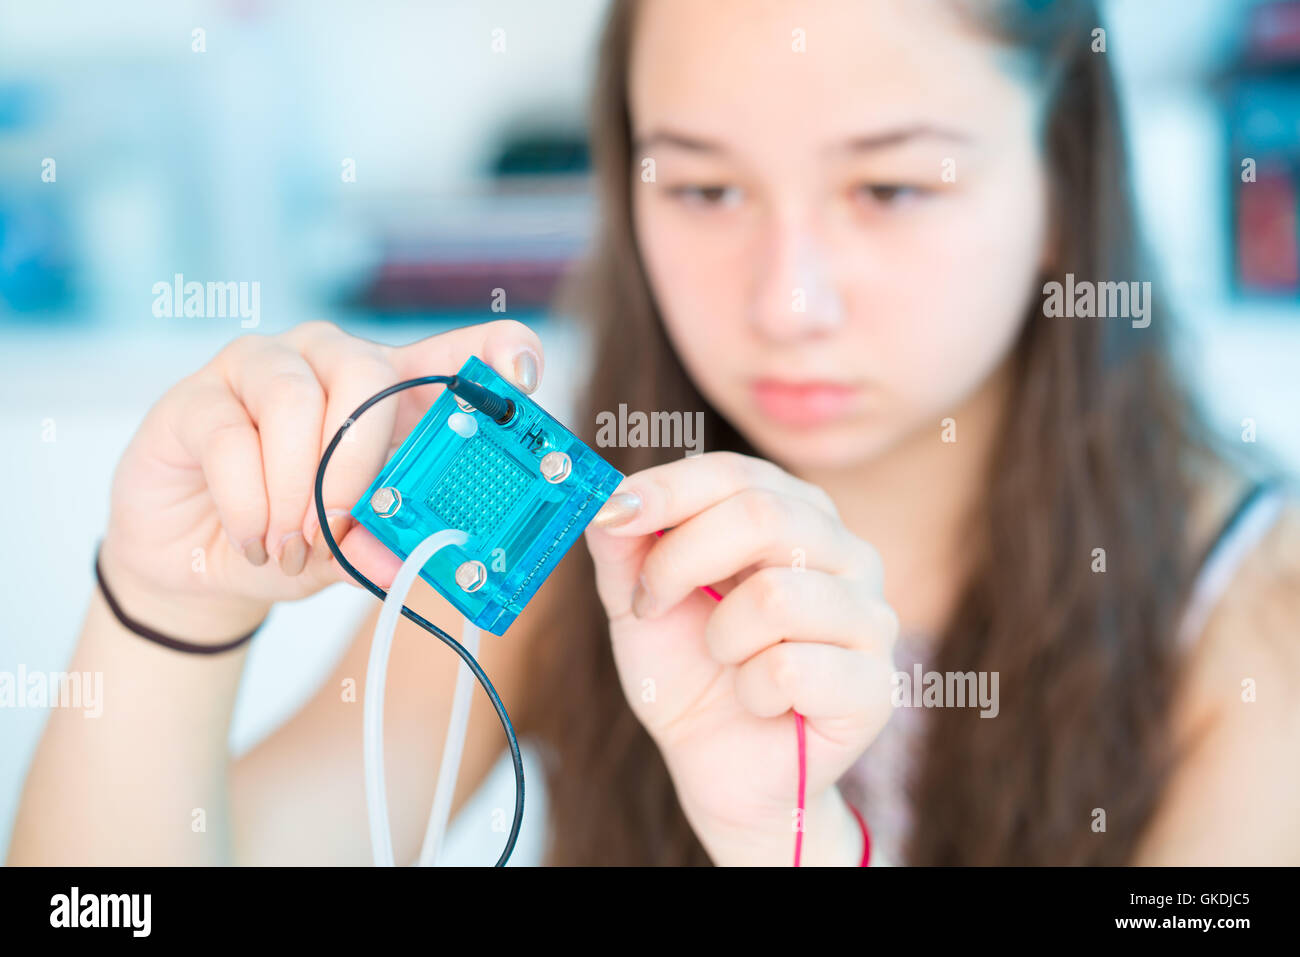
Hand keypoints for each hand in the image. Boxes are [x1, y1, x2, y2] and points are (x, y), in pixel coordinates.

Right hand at [100, 319, 543, 643]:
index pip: (456, 351)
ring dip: (297, 490)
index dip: (496, 353)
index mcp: (390, 391)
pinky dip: (248, 505)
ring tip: (292, 547)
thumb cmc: (298, 539)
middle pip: (365, 372)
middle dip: (359, 463)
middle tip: (345, 527)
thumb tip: (410, 558)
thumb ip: (384, 545)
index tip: (522, 379)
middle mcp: (330, 361)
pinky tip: (254, 540)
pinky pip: (230, 437)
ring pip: (293, 400)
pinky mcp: (197, 396)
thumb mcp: (354, 551)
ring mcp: (261, 368)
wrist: (204, 564)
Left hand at [584, 451, 897, 865]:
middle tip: (649, 604)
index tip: (612, 512)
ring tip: (724, 660)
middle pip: (762, 515)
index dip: (668, 490)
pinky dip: (752, 690)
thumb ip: (624, 548)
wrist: (722, 772)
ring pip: (777, 594)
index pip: (735, 474)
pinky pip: (792, 666)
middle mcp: (846, 553)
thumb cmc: (692, 676)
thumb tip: (607, 499)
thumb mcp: (640, 604)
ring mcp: (871, 617)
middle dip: (679, 561)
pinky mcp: (875, 686)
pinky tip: (760, 702)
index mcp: (795, 515)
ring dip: (720, 638)